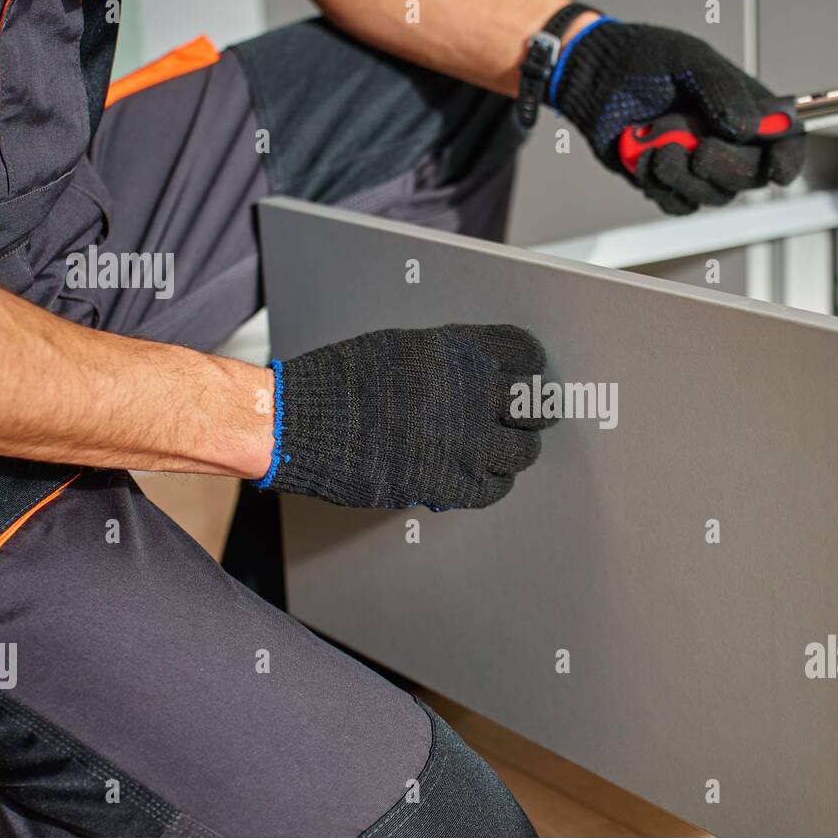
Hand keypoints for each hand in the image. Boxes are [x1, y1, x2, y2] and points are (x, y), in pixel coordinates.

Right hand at [257, 324, 553, 509]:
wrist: (302, 423)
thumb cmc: (341, 384)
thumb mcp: (403, 350)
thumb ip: (448, 362)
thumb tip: (476, 377)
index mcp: (461, 351)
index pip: (526, 353)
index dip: (529, 369)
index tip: (526, 379)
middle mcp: (474, 392)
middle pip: (535, 405)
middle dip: (527, 413)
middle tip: (517, 421)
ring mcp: (469, 440)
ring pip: (524, 451)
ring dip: (511, 452)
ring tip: (494, 453)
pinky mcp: (454, 481)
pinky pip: (497, 487)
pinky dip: (489, 484)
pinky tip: (474, 477)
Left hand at [551, 21, 805, 214]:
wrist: (595, 79)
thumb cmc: (643, 61)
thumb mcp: (688, 60)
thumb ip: (722, 90)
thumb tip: (747, 128)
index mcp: (747, 108)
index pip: (785, 141)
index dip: (788, 159)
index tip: (779, 170)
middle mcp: (728, 141)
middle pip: (751, 176)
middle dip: (726, 167)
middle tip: (700, 149)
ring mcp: (699, 166)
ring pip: (712, 196)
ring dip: (683, 174)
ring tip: (658, 142)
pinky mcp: (670, 184)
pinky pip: (677, 204)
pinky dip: (660, 185)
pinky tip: (645, 156)